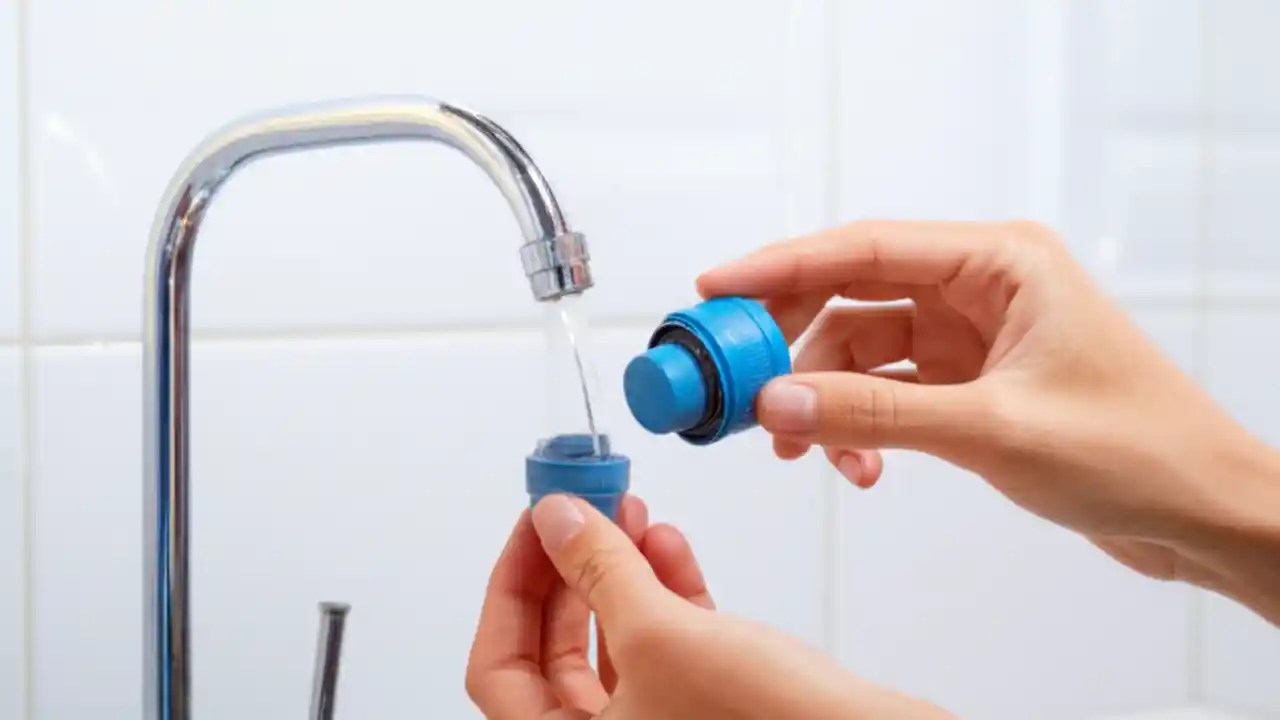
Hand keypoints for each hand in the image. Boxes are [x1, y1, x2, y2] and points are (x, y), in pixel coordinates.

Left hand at [467, 494, 949, 718]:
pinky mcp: (708, 709)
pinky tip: (669, 544)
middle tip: (578, 510)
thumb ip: (598, 570)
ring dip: (618, 571)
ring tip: (629, 512)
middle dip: (568, 570)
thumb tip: (555, 519)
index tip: (533, 523)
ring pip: (613, 641)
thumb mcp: (660, 635)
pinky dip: (663, 592)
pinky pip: (664, 646)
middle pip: (554, 651)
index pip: (499, 668)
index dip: (510, 587)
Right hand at [699, 220, 1279, 623]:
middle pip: (854, 295)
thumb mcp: (993, 429)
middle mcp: (982, 287)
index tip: (715, 287)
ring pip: (863, 351)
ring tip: (799, 451)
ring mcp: (975, 337)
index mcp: (1000, 261)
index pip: (866, 247)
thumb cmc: (1137, 450)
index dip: (781, 265)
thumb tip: (777, 402)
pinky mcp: (971, 384)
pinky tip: (860, 468)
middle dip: (792, 340)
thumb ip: (876, 414)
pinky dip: (860, 426)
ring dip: (824, 398)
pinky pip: (887, 393)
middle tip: (735, 378)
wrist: (1202, 514)